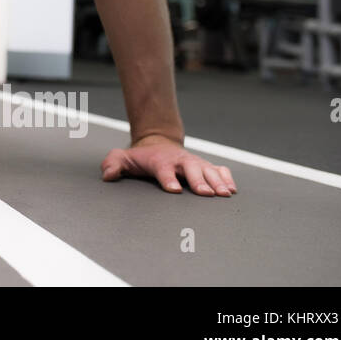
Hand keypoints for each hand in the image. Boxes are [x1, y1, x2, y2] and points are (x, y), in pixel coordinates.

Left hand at [101, 134, 236, 195]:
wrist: (159, 144)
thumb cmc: (141, 157)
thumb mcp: (123, 158)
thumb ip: (113, 164)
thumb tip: (107, 175)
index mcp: (160, 161)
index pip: (164, 169)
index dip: (168, 179)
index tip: (174, 190)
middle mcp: (180, 161)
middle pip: (191, 170)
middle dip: (199, 181)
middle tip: (206, 194)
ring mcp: (195, 162)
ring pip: (208, 170)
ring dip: (217, 182)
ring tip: (225, 194)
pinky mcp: (205, 166)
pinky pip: (220, 169)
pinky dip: (227, 178)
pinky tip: (233, 189)